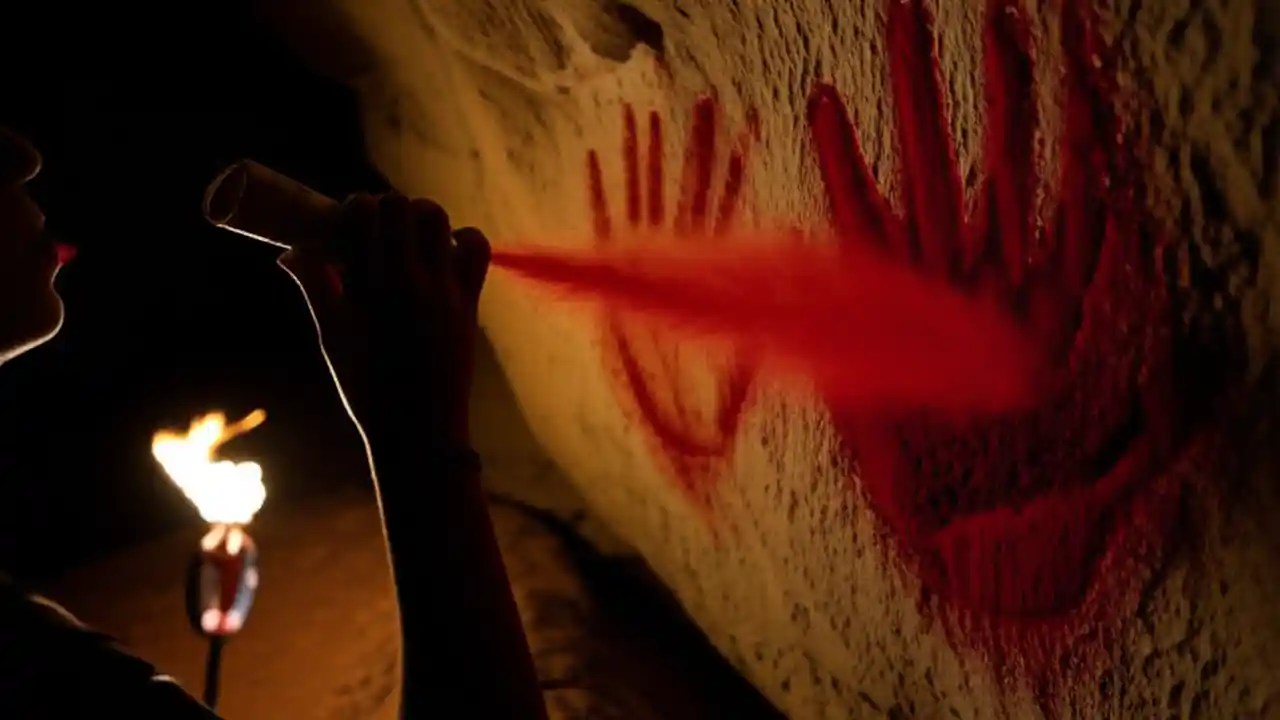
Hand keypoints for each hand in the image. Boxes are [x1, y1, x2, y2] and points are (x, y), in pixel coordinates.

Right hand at [278, 193, 489, 448]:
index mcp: (371, 288)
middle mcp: (411, 283)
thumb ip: (315, 288)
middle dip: (387, 206)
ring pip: (441, 221)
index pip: (364, 214)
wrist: (419, 432)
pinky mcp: (469, 304)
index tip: (347, 219)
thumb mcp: (332, 338)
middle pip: (403, 207)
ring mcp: (445, 291)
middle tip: (379, 227)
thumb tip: (289, 253)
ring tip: (410, 237)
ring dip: (423, 217)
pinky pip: (477, 250)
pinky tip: (444, 254)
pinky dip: (463, 240)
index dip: (353, 206)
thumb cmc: (367, 390)